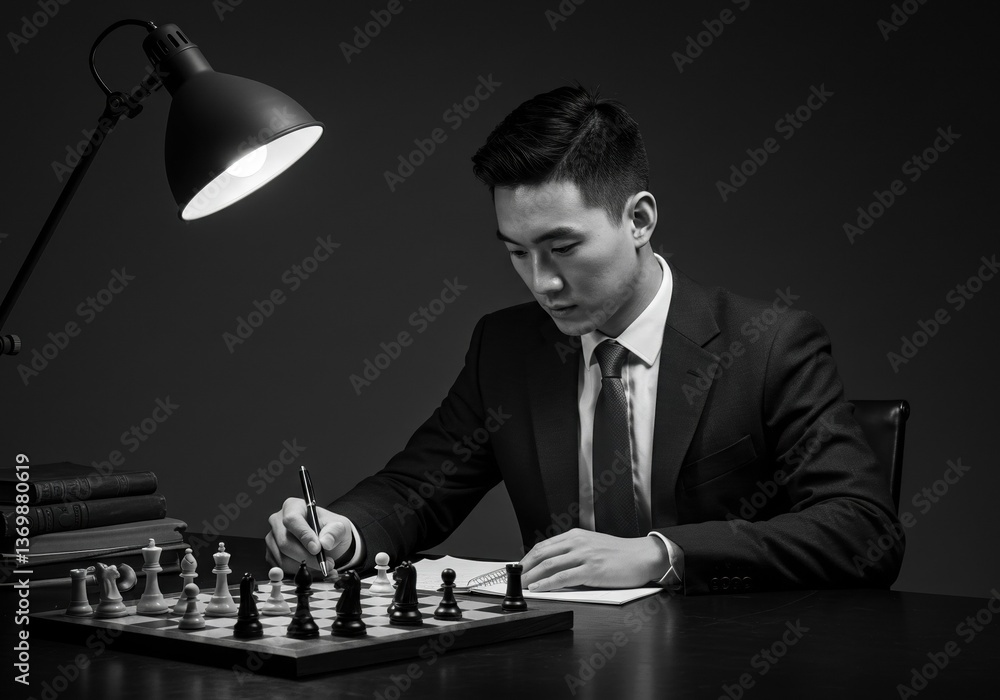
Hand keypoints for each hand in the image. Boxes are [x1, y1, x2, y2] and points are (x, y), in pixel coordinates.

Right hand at [264, 497, 354, 573]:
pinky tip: (311, 567)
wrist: (326, 543)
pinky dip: (298, 571)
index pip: (292, 520)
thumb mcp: (340, 527)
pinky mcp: (272, 554)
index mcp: (293, 506)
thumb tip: (325, 542)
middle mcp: (278, 521)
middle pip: (285, 542)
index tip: (317, 548)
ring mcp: (273, 538)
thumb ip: (335, 532)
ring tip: (321, 564)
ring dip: (304, 566)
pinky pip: (281, 567)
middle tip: (325, 562)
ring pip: (283, 558)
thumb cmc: (330, 530)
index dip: (304, 536)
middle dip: (306, 556)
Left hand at [520, 529, 669, 590]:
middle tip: (513, 578)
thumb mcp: (593, 545)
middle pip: (542, 553)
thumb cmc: (620, 554)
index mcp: (576, 536)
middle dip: (524, 567)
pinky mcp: (592, 570)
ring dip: (531, 576)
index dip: (527, 558)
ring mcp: (584, 555)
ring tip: (521, 585)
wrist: (643, 556)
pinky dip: (547, 583)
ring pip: (549, 565)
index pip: (544, 545)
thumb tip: (554, 565)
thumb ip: (574, 552)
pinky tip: (538, 588)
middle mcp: (578, 542)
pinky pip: (563, 577)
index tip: (518, 568)